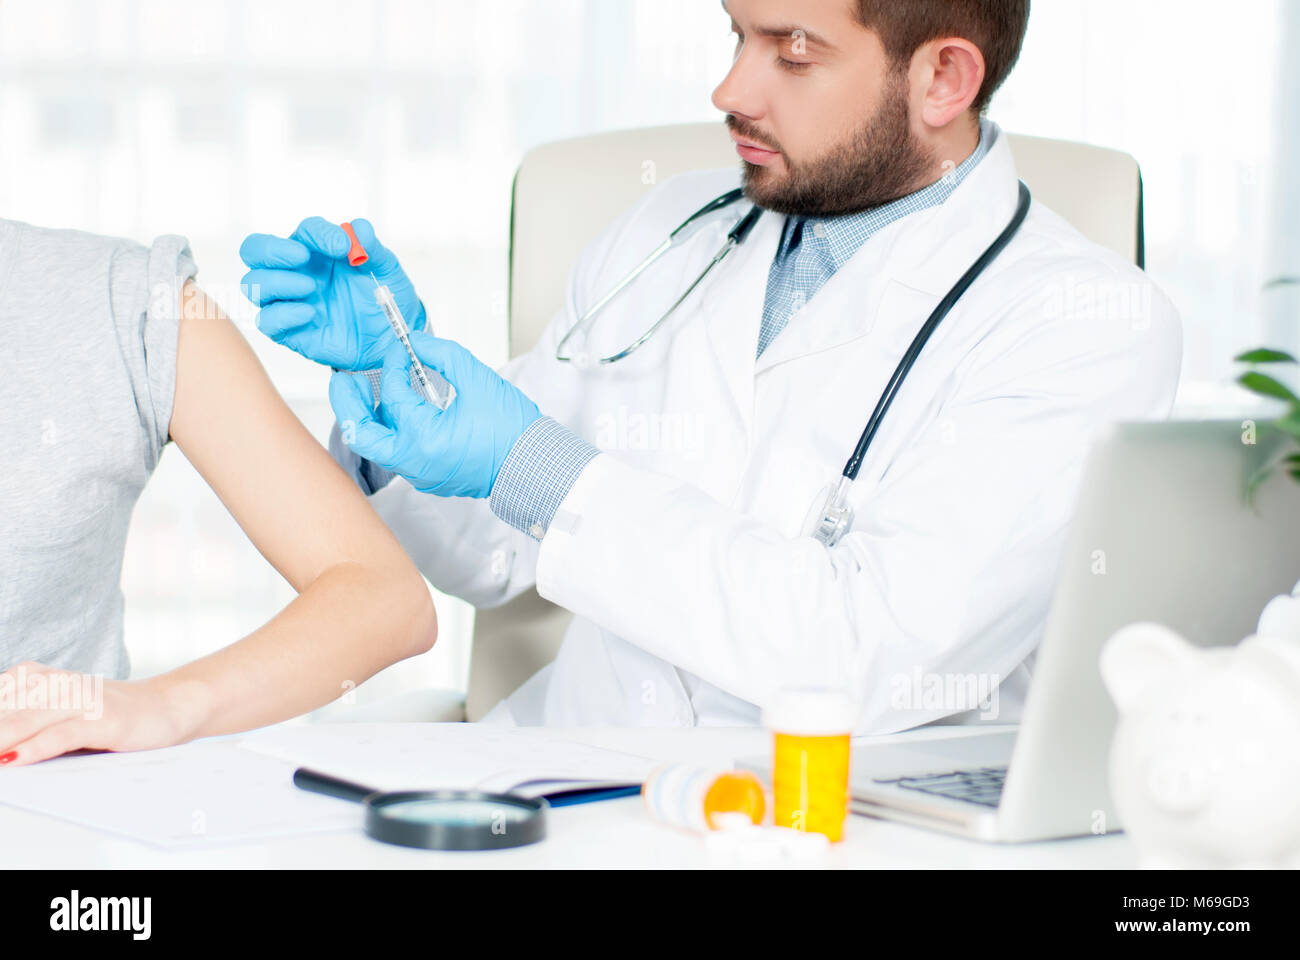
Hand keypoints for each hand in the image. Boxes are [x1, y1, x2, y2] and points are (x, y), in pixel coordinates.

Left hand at [0, 662, 201, 765]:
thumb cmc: (109, 715)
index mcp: (36, 679)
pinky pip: (62, 733)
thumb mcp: (57, 715)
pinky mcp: (104, 718)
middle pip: (2, 713)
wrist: (170, 705)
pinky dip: (35, 747)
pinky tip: (13, 759)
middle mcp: (56, 684)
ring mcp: (81, 699)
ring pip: (25, 721)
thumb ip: (20, 724)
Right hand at [239, 217, 424, 369]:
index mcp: (316, 251)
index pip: (303, 232)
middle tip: (301, 256)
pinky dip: (283, 314)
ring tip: (310, 287)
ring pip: (253, 284)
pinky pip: (266, 321)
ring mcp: (289, 301)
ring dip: (278, 281)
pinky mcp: (289, 331)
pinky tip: (310, 313)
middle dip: (271, 249)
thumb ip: (373, 249)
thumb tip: (360, 229)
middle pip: (254, 250)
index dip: (318, 234)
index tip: (342, 247)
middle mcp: (295, 272)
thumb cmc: (384, 299)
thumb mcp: (386, 270)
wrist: (391, 339)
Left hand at [329, 332, 540, 497]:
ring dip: (370, 416)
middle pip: (364, 433)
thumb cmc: (513, 430)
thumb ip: (441, 354)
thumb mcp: (478, 380)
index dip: (393, 365)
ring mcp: (421, 475)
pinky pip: (399, 453)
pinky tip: (395, 409)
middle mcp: (415, 463)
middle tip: (342, 379)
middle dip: (348, 404)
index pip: (393, 395)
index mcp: (424, 440)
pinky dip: (391, 429)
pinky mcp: (430, 477)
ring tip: (362, 390)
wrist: (534, 467)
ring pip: (379, 444)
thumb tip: (416, 340)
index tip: (401, 347)